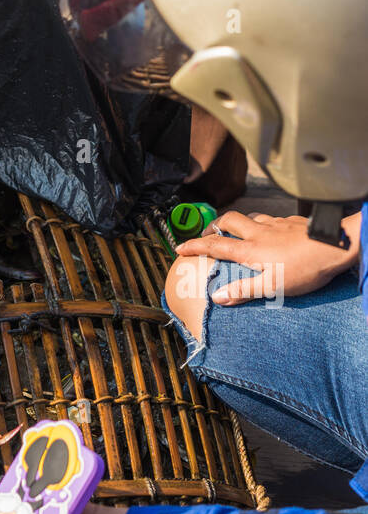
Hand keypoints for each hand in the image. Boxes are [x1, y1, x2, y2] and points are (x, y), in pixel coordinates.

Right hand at [175, 211, 360, 304]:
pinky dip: (263, 222)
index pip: (215, 246)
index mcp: (250, 250)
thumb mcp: (273, 287)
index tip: (179, 248)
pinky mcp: (291, 221)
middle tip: (208, 234)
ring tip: (237, 231)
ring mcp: (275, 224)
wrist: (334, 245)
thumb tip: (216, 297)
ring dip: (238, 222)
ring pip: (249, 216)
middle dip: (213, 226)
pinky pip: (270, 217)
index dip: (194, 246)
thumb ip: (244, 291)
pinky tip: (271, 230)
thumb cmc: (304, 269)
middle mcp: (258, 233)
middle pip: (228, 221)